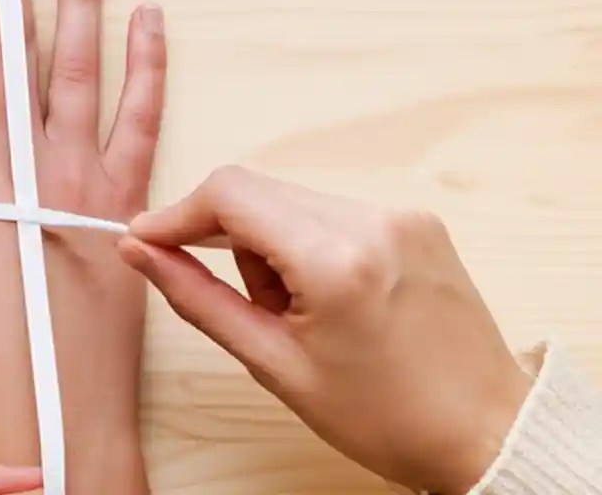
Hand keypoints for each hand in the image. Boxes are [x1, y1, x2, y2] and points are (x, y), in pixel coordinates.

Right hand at [119, 167, 532, 493]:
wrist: (484, 432)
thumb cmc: (384, 415)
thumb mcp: (274, 364)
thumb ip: (198, 298)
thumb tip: (140, 252)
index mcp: (336, 260)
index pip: (229, 194)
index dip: (175, 214)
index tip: (146, 242)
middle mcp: (372, 221)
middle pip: (257, 192)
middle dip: (225, 238)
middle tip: (241, 303)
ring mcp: (400, 215)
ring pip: (292, 202)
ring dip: (270, 244)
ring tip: (297, 312)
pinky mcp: (416, 221)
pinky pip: (332, 212)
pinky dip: (308, 244)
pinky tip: (327, 298)